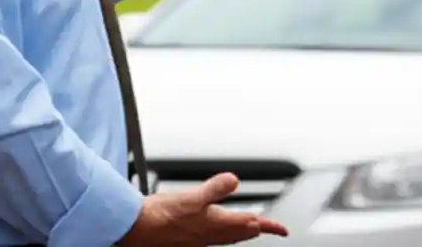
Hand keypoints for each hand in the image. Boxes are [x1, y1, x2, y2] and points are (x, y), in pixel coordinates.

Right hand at [118, 173, 287, 245]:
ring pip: (228, 237)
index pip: (251, 223)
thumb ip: (215, 188)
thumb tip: (235, 180)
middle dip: (258, 229)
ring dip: (242, 232)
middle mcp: (211, 235)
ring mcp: (199, 240)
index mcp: (217, 223)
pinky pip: (214, 239)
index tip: (284, 230)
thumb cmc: (161, 215)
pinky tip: (215, 230)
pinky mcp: (188, 240)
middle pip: (242, 234)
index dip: (270, 225)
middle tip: (270, 226)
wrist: (136, 230)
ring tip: (250, 228)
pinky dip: (223, 234)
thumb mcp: (193, 196)